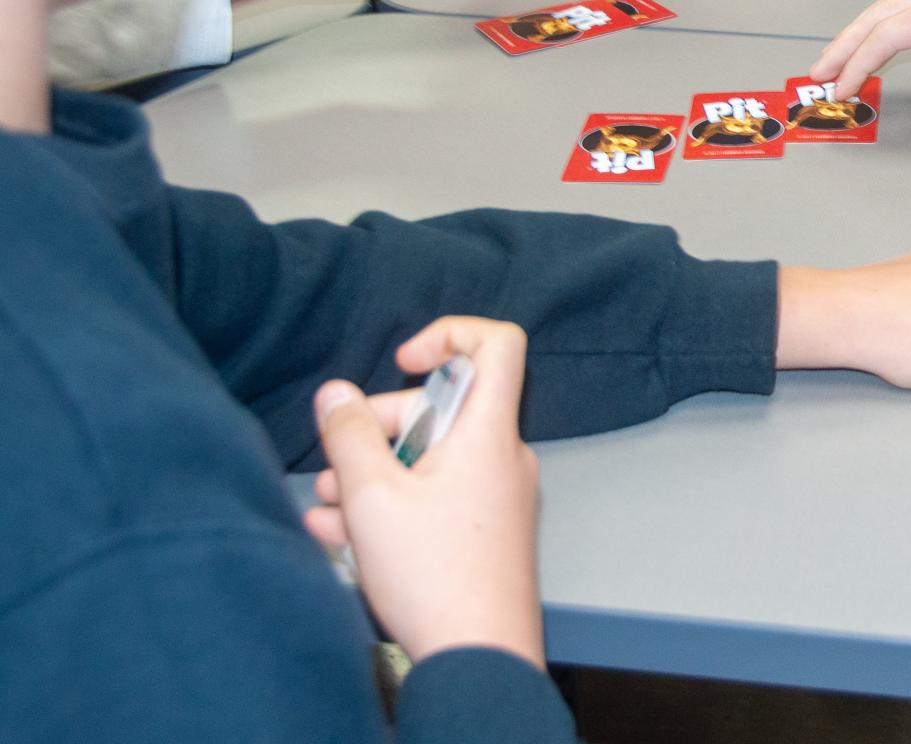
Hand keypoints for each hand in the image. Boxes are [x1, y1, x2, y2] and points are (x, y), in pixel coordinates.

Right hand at [304, 317, 544, 668]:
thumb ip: (348, 436)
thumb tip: (335, 393)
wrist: (479, 657)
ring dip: (373, 475)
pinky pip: (436, 498)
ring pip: (429, 461)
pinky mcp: (485, 531)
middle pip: (441, 410)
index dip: (448, 334)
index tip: (403, 361)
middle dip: (379, 428)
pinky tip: (340, 534)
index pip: (497, 345)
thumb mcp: (370, 497)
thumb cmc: (434, 575)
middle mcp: (501, 458)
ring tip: (328, 509)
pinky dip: (392, 506)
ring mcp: (497, 496)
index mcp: (488, 434)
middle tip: (336, 464)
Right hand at [813, 0, 910, 113]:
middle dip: (844, 45)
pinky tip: (883, 32)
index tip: (840, 90)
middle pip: (880, 12)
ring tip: (839, 58)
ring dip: (861, 30)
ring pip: (892, 1)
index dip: (860, 63)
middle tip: (818, 76)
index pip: (891, 34)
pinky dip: (885, 18)